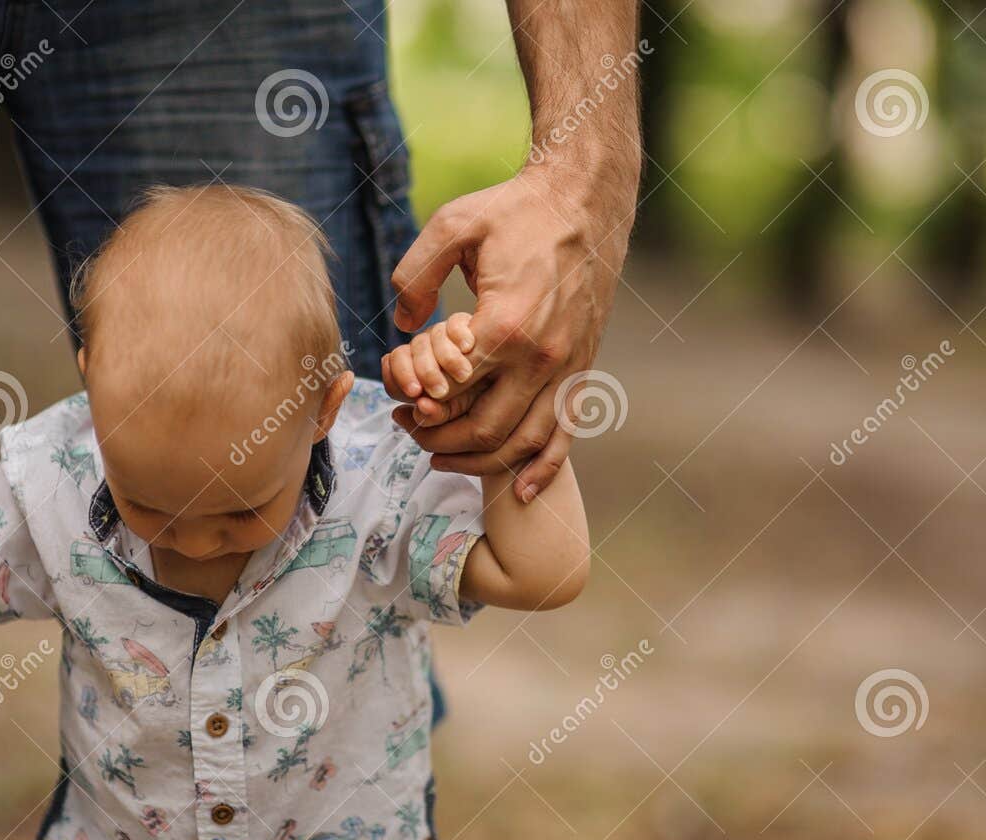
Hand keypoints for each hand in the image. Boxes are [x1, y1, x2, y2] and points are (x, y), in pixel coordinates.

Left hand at [387, 164, 632, 499]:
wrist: (585, 199)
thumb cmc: (515, 210)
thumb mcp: (452, 225)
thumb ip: (414, 274)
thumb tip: (402, 323)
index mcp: (505, 324)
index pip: (452, 391)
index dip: (419, 407)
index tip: (400, 404)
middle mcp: (541, 356)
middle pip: (484, 429)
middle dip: (440, 443)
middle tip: (410, 435)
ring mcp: (567, 366)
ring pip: (523, 442)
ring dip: (481, 462)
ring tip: (443, 460)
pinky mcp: (583, 368)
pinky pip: (565, 432)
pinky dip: (544, 469)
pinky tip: (522, 494)